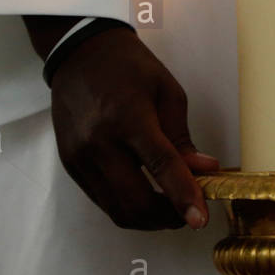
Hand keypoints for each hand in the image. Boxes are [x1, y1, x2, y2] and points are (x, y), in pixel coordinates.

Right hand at [46, 27, 218, 229]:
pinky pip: (102, 200)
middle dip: (167, 217)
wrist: (79, 54)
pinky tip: (146, 198)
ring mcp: (79, 157)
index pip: (161, 166)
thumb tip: (204, 170)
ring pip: (117, 209)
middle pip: (135, 200)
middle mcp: (98, 143)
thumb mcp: (168, 93)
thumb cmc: (129, 68)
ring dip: (148, 220)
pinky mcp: (71, 165)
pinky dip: (128, 207)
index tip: (200, 220)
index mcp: (128, 118)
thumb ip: (183, 138)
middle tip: (190, 214)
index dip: (183, 197)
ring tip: (171, 210)